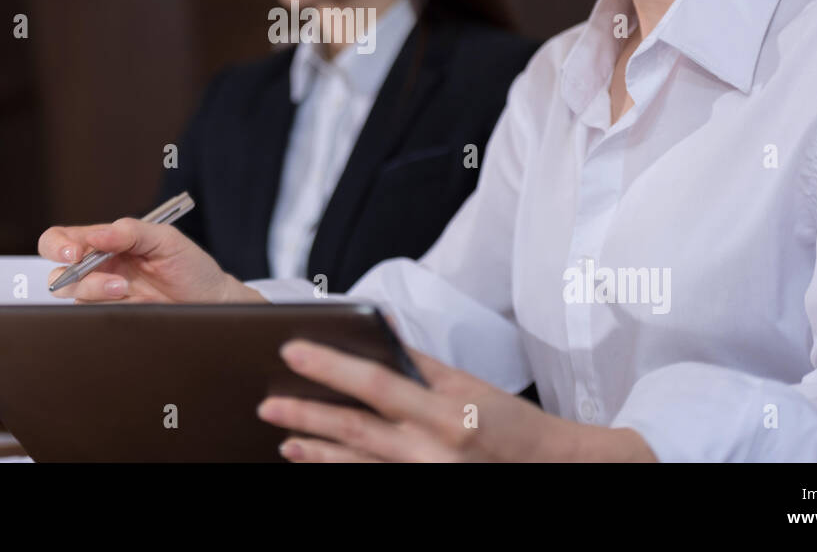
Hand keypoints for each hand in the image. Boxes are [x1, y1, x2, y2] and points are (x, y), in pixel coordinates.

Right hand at [38, 217, 264, 303]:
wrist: (209, 300)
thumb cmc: (190, 266)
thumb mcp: (166, 239)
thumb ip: (131, 231)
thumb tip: (97, 235)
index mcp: (107, 243)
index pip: (65, 239)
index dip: (58, 245)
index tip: (74, 252)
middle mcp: (100, 268)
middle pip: (58, 271)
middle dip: (70, 273)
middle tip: (93, 272)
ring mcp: (103, 294)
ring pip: (73, 295)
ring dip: (93, 289)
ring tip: (124, 288)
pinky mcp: (112, 316)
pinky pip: (91, 315)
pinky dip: (105, 308)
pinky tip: (129, 302)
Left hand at [257, 340, 657, 461]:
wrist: (547, 467)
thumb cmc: (507, 422)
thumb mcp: (467, 383)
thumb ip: (417, 358)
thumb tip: (379, 324)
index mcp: (444, 414)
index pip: (377, 384)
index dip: (332, 365)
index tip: (292, 349)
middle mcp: (430, 452)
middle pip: (354, 429)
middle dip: (306, 415)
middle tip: (268, 404)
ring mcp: (422, 478)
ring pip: (355, 463)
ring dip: (315, 449)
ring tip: (283, 437)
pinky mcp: (419, 492)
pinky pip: (370, 481)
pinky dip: (338, 469)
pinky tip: (313, 460)